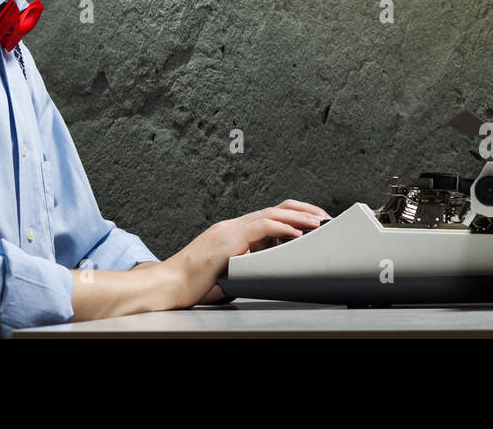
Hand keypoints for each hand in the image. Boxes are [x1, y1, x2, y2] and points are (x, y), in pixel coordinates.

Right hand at [160, 199, 331, 309]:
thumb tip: (268, 267)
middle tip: (323, 218)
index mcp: (234, 232)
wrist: (169, 284)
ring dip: (299, 217)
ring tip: (318, 223)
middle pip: (275, 208)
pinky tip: (298, 234)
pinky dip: (283, 228)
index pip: (269, 215)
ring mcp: (230, 230)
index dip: (293, 216)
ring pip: (272, 213)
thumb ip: (247, 264)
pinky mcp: (228, 239)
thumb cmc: (194, 284)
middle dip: (303, 211)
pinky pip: (262, 227)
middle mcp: (233, 226)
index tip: (312, 223)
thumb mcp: (228, 271)